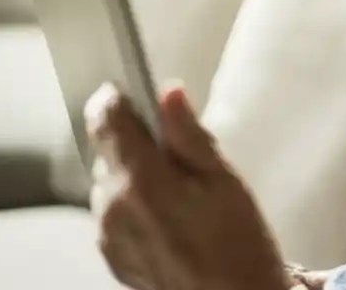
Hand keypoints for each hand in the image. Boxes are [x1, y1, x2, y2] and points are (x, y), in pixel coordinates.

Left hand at [85, 82, 287, 289]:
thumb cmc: (239, 242)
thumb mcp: (225, 179)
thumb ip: (190, 135)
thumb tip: (169, 95)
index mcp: (144, 180)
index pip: (106, 120)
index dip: (115, 98)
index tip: (126, 91)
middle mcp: (114, 207)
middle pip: (106, 151)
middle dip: (134, 142)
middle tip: (175, 153)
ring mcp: (108, 234)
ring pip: (107, 182)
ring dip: (131, 174)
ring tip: (175, 190)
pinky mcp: (110, 255)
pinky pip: (111, 213)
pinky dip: (131, 204)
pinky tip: (167, 215)